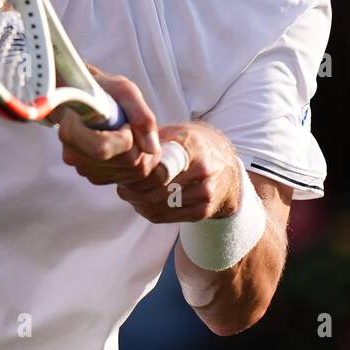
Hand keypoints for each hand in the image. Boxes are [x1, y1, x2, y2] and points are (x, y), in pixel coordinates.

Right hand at [55, 68, 167, 187]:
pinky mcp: (95, 177)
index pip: (103, 148)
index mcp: (71, 131)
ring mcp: (83, 168)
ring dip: (140, 153)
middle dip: (140, 144)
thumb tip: (151, 148)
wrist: (86, 99)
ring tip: (130, 133)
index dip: (126, 138)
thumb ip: (140, 114)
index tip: (126, 122)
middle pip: (124, 162)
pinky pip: (127, 178)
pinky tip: (126, 145)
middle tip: (133, 125)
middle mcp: (73, 155)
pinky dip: (135, 163)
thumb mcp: (124, 91)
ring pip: (130, 173)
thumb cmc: (103, 91)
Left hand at [115, 121, 242, 224]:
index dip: (136, 174)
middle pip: (155, 190)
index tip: (124, 173)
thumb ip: (153, 137)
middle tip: (122, 188)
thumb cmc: (194, 146)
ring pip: (158, 206)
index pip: (157, 167)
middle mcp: (203, 169)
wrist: (228, 167)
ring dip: (138, 204)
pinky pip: (166, 217)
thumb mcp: (177, 132)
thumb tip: (125, 143)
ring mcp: (205, 193)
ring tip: (131, 195)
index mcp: (192, 145)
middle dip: (133, 192)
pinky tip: (144, 204)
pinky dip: (150, 212)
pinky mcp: (203, 210)